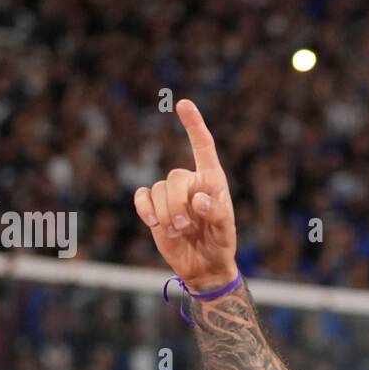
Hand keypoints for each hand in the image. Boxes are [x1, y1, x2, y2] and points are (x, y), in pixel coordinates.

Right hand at [133, 100, 238, 291]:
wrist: (203, 265)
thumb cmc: (220, 243)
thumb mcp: (226, 230)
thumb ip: (216, 213)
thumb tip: (197, 200)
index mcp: (212, 180)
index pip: (203, 146)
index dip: (194, 125)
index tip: (183, 104)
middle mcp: (190, 182)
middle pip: (175, 177)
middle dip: (177, 203)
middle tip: (184, 226)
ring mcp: (170, 194)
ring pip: (158, 189)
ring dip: (165, 213)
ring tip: (178, 231)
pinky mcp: (154, 207)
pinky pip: (142, 196)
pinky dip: (145, 210)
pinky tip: (154, 224)